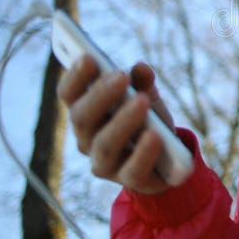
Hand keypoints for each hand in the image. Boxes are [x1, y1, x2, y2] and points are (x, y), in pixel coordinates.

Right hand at [57, 55, 174, 194]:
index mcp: (86, 113)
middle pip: (83, 118)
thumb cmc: (148, 121)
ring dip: (123, 121)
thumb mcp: (147, 97)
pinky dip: (144, 151)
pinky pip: (133, 168)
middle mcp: (87, 139)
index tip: (87, 57)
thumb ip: (143, 83)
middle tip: (120, 76)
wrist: (169, 159)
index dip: (75, 77)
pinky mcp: (130, 180)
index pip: (69, 95)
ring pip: (106, 144)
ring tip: (142, 101)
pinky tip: (155, 135)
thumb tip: (141, 68)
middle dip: (101, 95)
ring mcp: (105, 163)